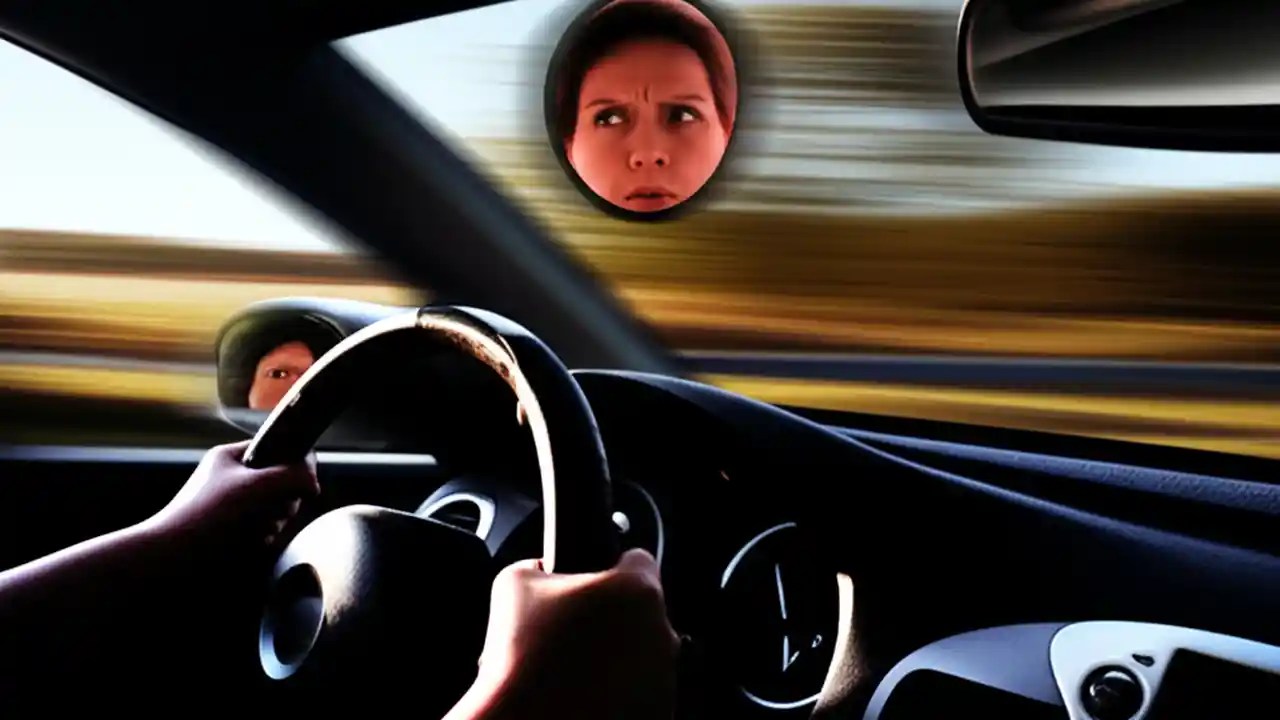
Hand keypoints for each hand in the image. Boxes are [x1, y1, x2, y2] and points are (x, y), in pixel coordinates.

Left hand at [144, 440, 319, 550]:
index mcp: (232, 457)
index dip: (293, 463)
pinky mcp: (234, 532)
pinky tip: (251, 544)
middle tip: (271, 511)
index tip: (299, 481)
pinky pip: (265, 529)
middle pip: (282, 481)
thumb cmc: (206, 516)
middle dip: (283, 500)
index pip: (278, 448)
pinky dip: (263, 537)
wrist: (169, 560)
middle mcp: (233, 478)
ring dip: (274, 522)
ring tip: (256, 531)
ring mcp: (234, 506)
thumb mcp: (254, 486)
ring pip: (276, 508)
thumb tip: (314, 483)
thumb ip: (292, 476)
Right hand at [450, 549, 679, 719]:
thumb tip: (543, 567)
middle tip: (574, 629)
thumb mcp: (515, 583)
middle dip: (612, 615)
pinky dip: (620, 687)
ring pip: (643, 650)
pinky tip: (585, 689)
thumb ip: (539, 564)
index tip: (593, 581)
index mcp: (636, 591)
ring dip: (617, 652)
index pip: (637, 560)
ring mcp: (664, 675)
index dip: (610, 567)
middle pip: (641, 610)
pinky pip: (641, 687)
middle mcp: (661, 632)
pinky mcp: (658, 708)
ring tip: (575, 665)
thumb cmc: (521, 656)